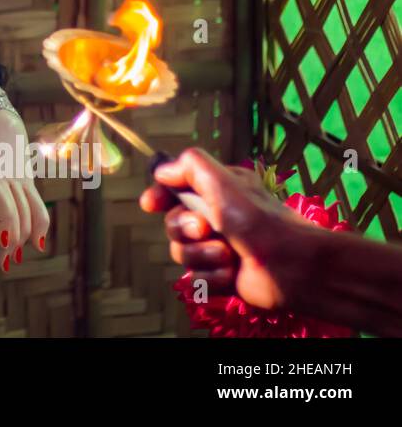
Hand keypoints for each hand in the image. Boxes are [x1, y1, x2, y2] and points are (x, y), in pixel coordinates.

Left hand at [0, 108, 48, 269]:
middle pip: (21, 216)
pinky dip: (39, 226)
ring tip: (16, 258)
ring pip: (34, 213)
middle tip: (4, 264)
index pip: (5, 207)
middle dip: (14, 243)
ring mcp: (24, 180)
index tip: (2, 248)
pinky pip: (39, 206)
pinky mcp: (31, 181)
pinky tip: (36, 242)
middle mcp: (11, 179)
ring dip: (29, 238)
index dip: (7, 228)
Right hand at [138, 147, 303, 309]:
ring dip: (202, 256)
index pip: (175, 190)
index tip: (151, 204)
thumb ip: (190, 166)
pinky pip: (197, 279)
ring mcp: (217, 248)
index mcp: (217, 191)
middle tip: (207, 229)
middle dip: (185, 230)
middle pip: (172, 225)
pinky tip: (231, 276)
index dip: (159, 196)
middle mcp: (215, 218)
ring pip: (181, 254)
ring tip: (227, 257)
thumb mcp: (225, 182)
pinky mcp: (221, 276)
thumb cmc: (261, 221)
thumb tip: (162, 170)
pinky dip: (213, 278)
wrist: (294, 268)